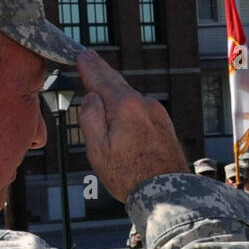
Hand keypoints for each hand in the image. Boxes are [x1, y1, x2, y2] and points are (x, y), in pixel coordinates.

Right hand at [76, 51, 188, 201]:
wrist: (168, 192)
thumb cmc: (130, 176)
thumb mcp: (98, 150)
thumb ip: (90, 118)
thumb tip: (91, 97)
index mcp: (125, 107)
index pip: (101, 80)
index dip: (89, 68)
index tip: (81, 55)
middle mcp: (144, 104)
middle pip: (117, 83)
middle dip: (101, 70)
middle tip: (89, 56)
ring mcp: (157, 113)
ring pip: (130, 97)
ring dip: (115, 90)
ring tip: (102, 77)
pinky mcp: (164, 124)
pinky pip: (141, 108)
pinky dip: (128, 104)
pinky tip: (122, 104)